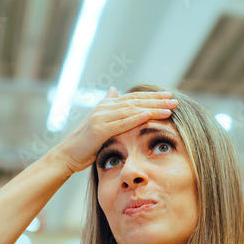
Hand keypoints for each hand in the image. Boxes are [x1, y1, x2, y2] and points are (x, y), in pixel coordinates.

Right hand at [52, 87, 178, 174]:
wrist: (68, 154)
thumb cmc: (87, 142)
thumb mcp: (101, 121)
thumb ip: (109, 106)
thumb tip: (114, 89)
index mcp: (108, 105)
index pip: (134, 98)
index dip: (152, 96)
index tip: (169, 95)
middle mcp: (105, 107)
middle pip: (136, 101)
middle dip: (157, 100)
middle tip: (174, 99)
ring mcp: (102, 117)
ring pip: (132, 110)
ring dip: (152, 108)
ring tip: (169, 108)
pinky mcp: (99, 129)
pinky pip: (121, 123)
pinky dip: (136, 118)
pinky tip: (149, 115)